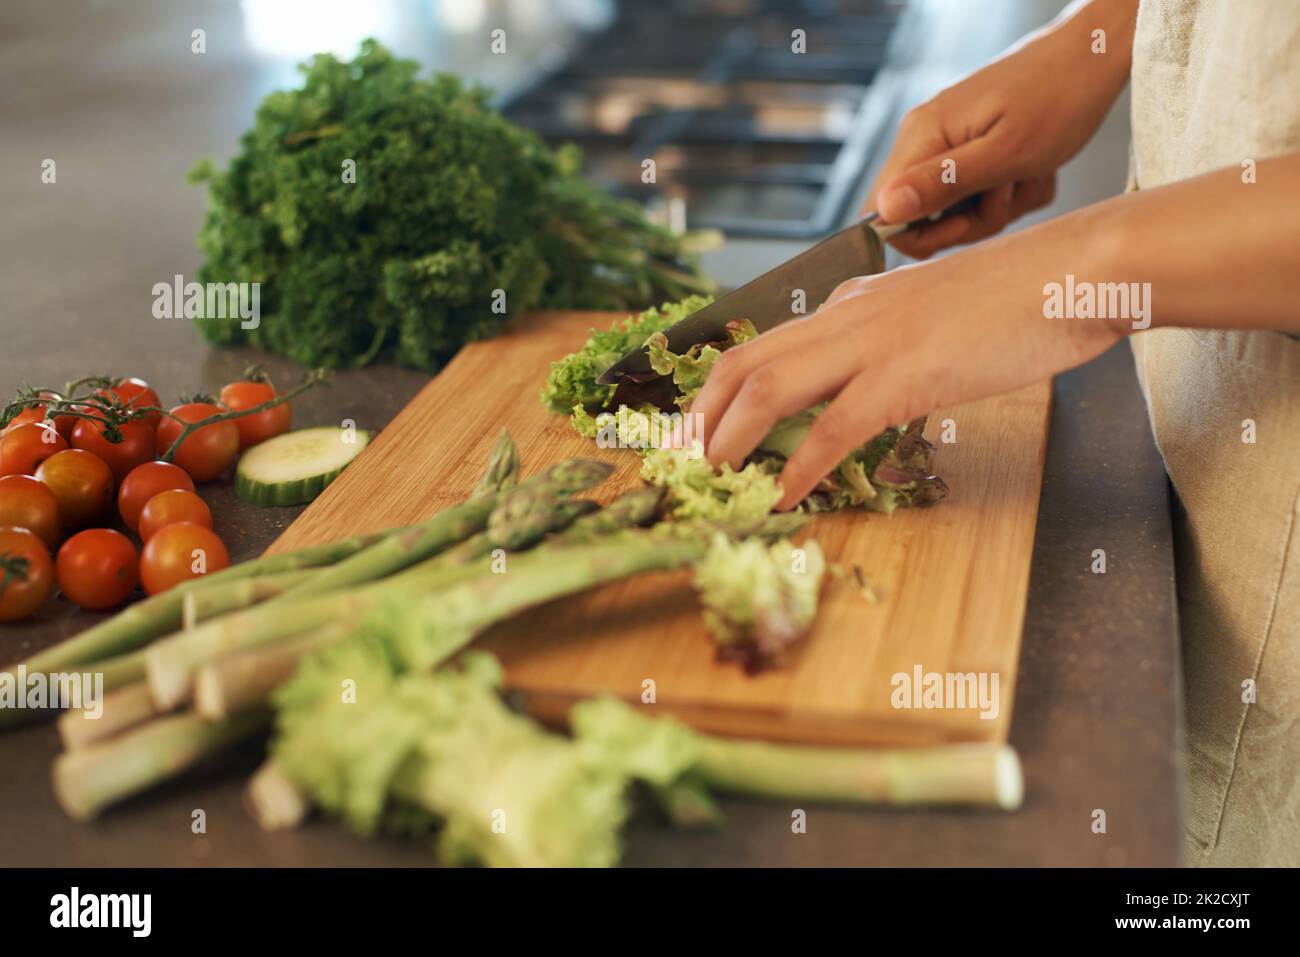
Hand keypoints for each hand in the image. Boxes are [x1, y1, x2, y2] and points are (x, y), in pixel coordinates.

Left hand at [691, 224, 1125, 508]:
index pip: (763, 345)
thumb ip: (889, 343)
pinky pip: (835, 426)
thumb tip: (864, 388)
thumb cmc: (1015, 298)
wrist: (1073, 271)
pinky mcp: (906, 373)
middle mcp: (846, 316)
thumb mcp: (932, 316)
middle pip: (745, 364)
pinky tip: (783, 496)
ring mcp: (872, 343)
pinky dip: (800, 466)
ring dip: (730, 440)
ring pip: (771, 389)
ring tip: (708, 480)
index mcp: (851, 304)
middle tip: (676, 461)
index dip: (717, 391)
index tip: (696, 429)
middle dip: (701, 416)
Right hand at [867, 0, 1135, 257]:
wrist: (1093, 56)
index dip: (919, 235)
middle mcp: (926, 138)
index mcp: (923, 136)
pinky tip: (1034, 166)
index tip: (965, 225)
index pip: (881, 212)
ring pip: (956, 210)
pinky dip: (1012, 191)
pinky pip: (980, 194)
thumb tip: (886, 211)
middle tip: (1009, 192)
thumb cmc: (1059, 98)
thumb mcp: (1005, 153)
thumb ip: (943, 183)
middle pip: (922, 216)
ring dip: (999, 206)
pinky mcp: (972, 146)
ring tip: (1028, 172)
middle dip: (970, 220)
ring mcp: (949, 143)